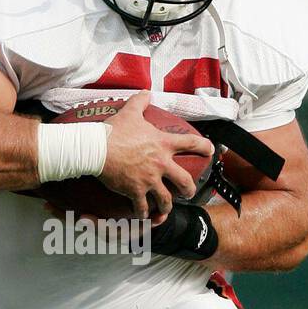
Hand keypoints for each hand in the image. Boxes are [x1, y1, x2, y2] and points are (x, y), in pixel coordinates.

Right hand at [98, 92, 214, 223]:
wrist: (97, 148)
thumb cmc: (113, 131)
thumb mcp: (130, 112)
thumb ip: (140, 102)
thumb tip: (145, 92)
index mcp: (163, 144)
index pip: (191, 143)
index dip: (204, 147)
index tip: (210, 151)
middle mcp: (161, 163)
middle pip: (185, 181)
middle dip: (189, 189)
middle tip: (188, 192)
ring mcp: (149, 180)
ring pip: (167, 199)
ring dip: (167, 206)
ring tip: (166, 209)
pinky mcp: (136, 191)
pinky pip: (144, 208)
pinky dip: (144, 214)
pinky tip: (144, 216)